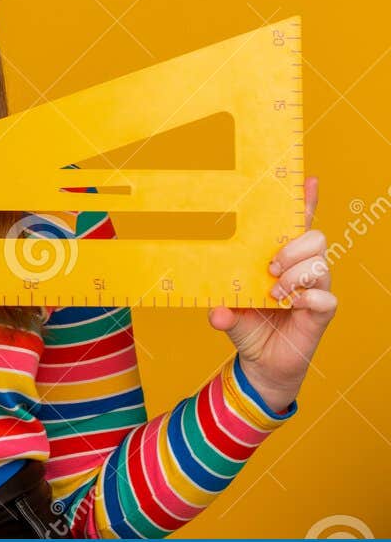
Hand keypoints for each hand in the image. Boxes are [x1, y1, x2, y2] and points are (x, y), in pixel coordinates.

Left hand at [208, 175, 335, 413]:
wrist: (260, 363)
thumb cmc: (248, 326)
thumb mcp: (227, 311)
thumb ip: (221, 306)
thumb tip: (216, 313)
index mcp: (281, 260)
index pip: (297, 225)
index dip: (305, 202)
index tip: (307, 178)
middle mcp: (302, 269)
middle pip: (314, 238)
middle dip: (292, 246)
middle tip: (269, 268)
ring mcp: (315, 289)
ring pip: (320, 263)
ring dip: (294, 275)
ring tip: (274, 292)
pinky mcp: (321, 312)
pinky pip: (325, 296)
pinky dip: (307, 297)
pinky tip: (292, 304)